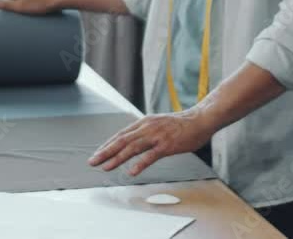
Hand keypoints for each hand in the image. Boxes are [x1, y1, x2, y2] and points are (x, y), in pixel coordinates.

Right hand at [0, 0, 64, 14]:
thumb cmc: (41, 4)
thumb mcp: (22, 7)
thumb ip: (7, 4)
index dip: (0, 10)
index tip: (1, 20)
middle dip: (9, 9)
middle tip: (10, 21)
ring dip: (17, 8)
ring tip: (19, 18)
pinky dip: (25, 6)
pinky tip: (28, 12)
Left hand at [88, 110, 215, 175]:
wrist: (200, 120)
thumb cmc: (180, 125)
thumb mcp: (158, 124)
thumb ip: (145, 132)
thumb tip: (132, 140)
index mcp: (144, 122)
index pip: (121, 135)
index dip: (107, 145)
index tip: (97, 154)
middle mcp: (147, 127)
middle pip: (122, 140)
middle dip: (105, 152)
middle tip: (93, 161)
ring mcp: (157, 136)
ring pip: (132, 148)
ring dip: (117, 158)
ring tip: (106, 167)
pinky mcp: (167, 145)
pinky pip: (151, 156)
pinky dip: (140, 164)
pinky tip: (131, 172)